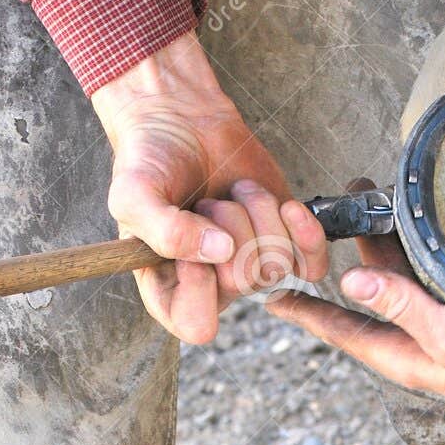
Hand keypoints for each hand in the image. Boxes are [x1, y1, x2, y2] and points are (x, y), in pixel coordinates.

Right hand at [91, 32, 326, 343]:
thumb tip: (220, 252)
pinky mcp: (286, 244)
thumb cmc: (150, 160)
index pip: (197, 325)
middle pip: (243, 283)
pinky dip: (306, 233)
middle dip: (228, 226)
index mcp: (170, 291)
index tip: (190, 245)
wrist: (182, 118)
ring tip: (232, 192)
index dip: (200, 286)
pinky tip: (288, 207)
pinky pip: (312, 264)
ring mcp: (252, 267)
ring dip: (256, 213)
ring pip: (277, 264)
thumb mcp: (132, 194)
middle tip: (207, 202)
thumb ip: (164, 230)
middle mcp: (214, 288)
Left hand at [267, 232, 444, 430]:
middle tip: (320, 218)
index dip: (306, 311)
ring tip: (363, 208)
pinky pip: (426, 280)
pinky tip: (413, 232)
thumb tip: (350, 283)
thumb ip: (405, 310)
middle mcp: (417, 344)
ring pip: (397, 285)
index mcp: (404, 356)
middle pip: (366, 298)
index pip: (342, 330)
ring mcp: (443, 329)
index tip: (270, 296)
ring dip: (378, 248)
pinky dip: (412, 254)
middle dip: (341, 259)